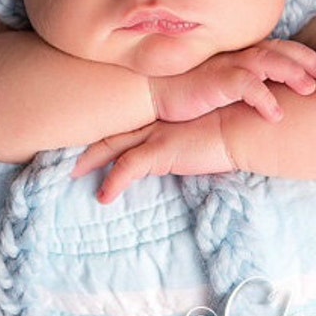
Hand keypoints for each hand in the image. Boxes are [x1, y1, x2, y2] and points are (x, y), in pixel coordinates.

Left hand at [72, 114, 237, 203]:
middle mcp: (156, 123)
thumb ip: (192, 144)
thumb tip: (188, 157)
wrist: (244, 127)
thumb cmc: (233, 131)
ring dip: (90, 161)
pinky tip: (103, 197)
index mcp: (165, 118)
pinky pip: (127, 169)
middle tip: (71, 159)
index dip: (110, 133)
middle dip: (90, 146)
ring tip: (73, 175)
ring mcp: (156, 135)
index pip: (130, 125)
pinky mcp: (160, 150)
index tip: (94, 143)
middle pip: (114, 133)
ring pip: (112, 147)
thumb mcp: (206, 136)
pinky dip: (113, 183)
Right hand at [148, 41, 315, 123]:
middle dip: (304, 60)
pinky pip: (245, 86)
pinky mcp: (214, 82)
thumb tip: (270, 96)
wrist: (151, 91)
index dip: (301, 55)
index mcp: (239, 55)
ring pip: (267, 63)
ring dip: (290, 74)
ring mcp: (225, 66)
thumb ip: (243, 84)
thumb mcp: (221, 84)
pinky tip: (276, 114)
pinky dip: (263, 98)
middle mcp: (236, 56)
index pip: (277, 47)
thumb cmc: (186, 90)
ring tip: (310, 89)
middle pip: (278, 50)